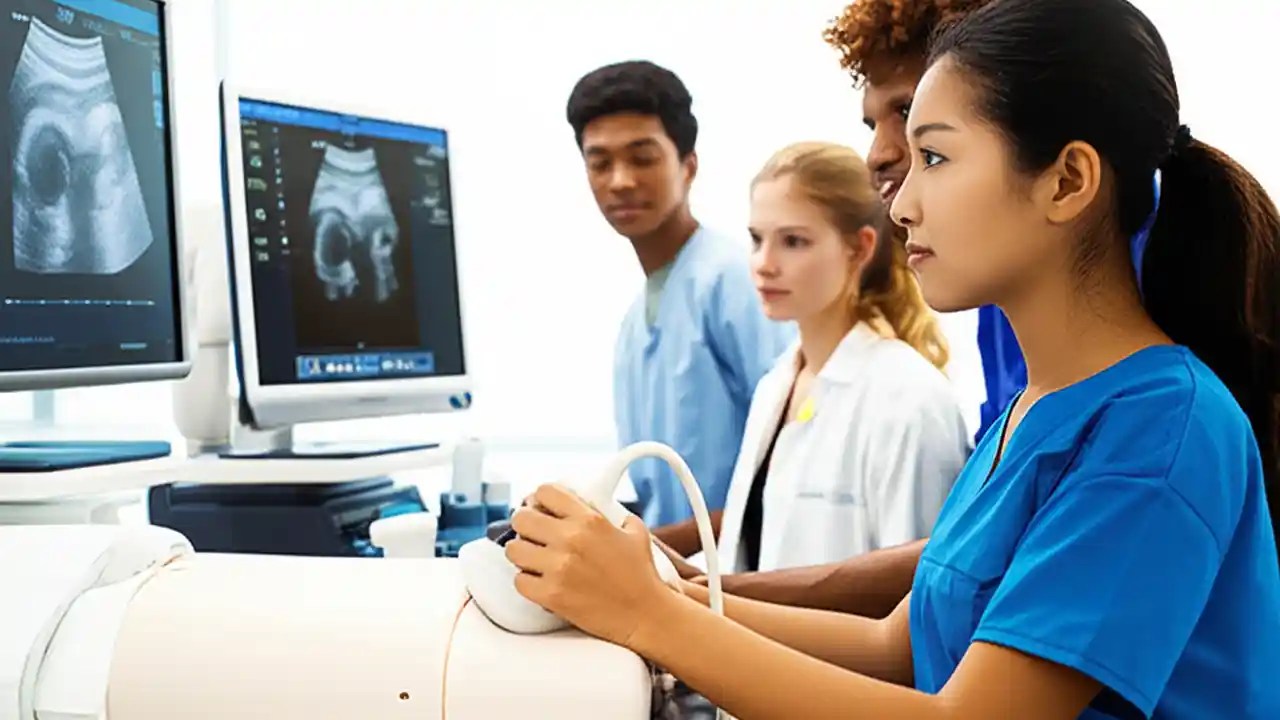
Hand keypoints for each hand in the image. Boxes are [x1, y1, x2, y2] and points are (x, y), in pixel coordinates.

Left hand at [505, 483, 671, 648]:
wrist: (646, 615)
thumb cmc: (642, 575)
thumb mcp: (634, 531)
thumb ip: (612, 513)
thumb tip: (596, 505)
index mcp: (589, 519)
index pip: (545, 492)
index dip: (540, 500)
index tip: (542, 510)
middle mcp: (570, 539)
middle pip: (521, 518)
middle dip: (525, 526)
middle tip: (534, 536)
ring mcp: (558, 568)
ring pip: (514, 549)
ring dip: (522, 554)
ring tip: (534, 560)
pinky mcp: (551, 595)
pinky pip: (519, 581)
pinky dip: (527, 582)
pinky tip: (540, 583)